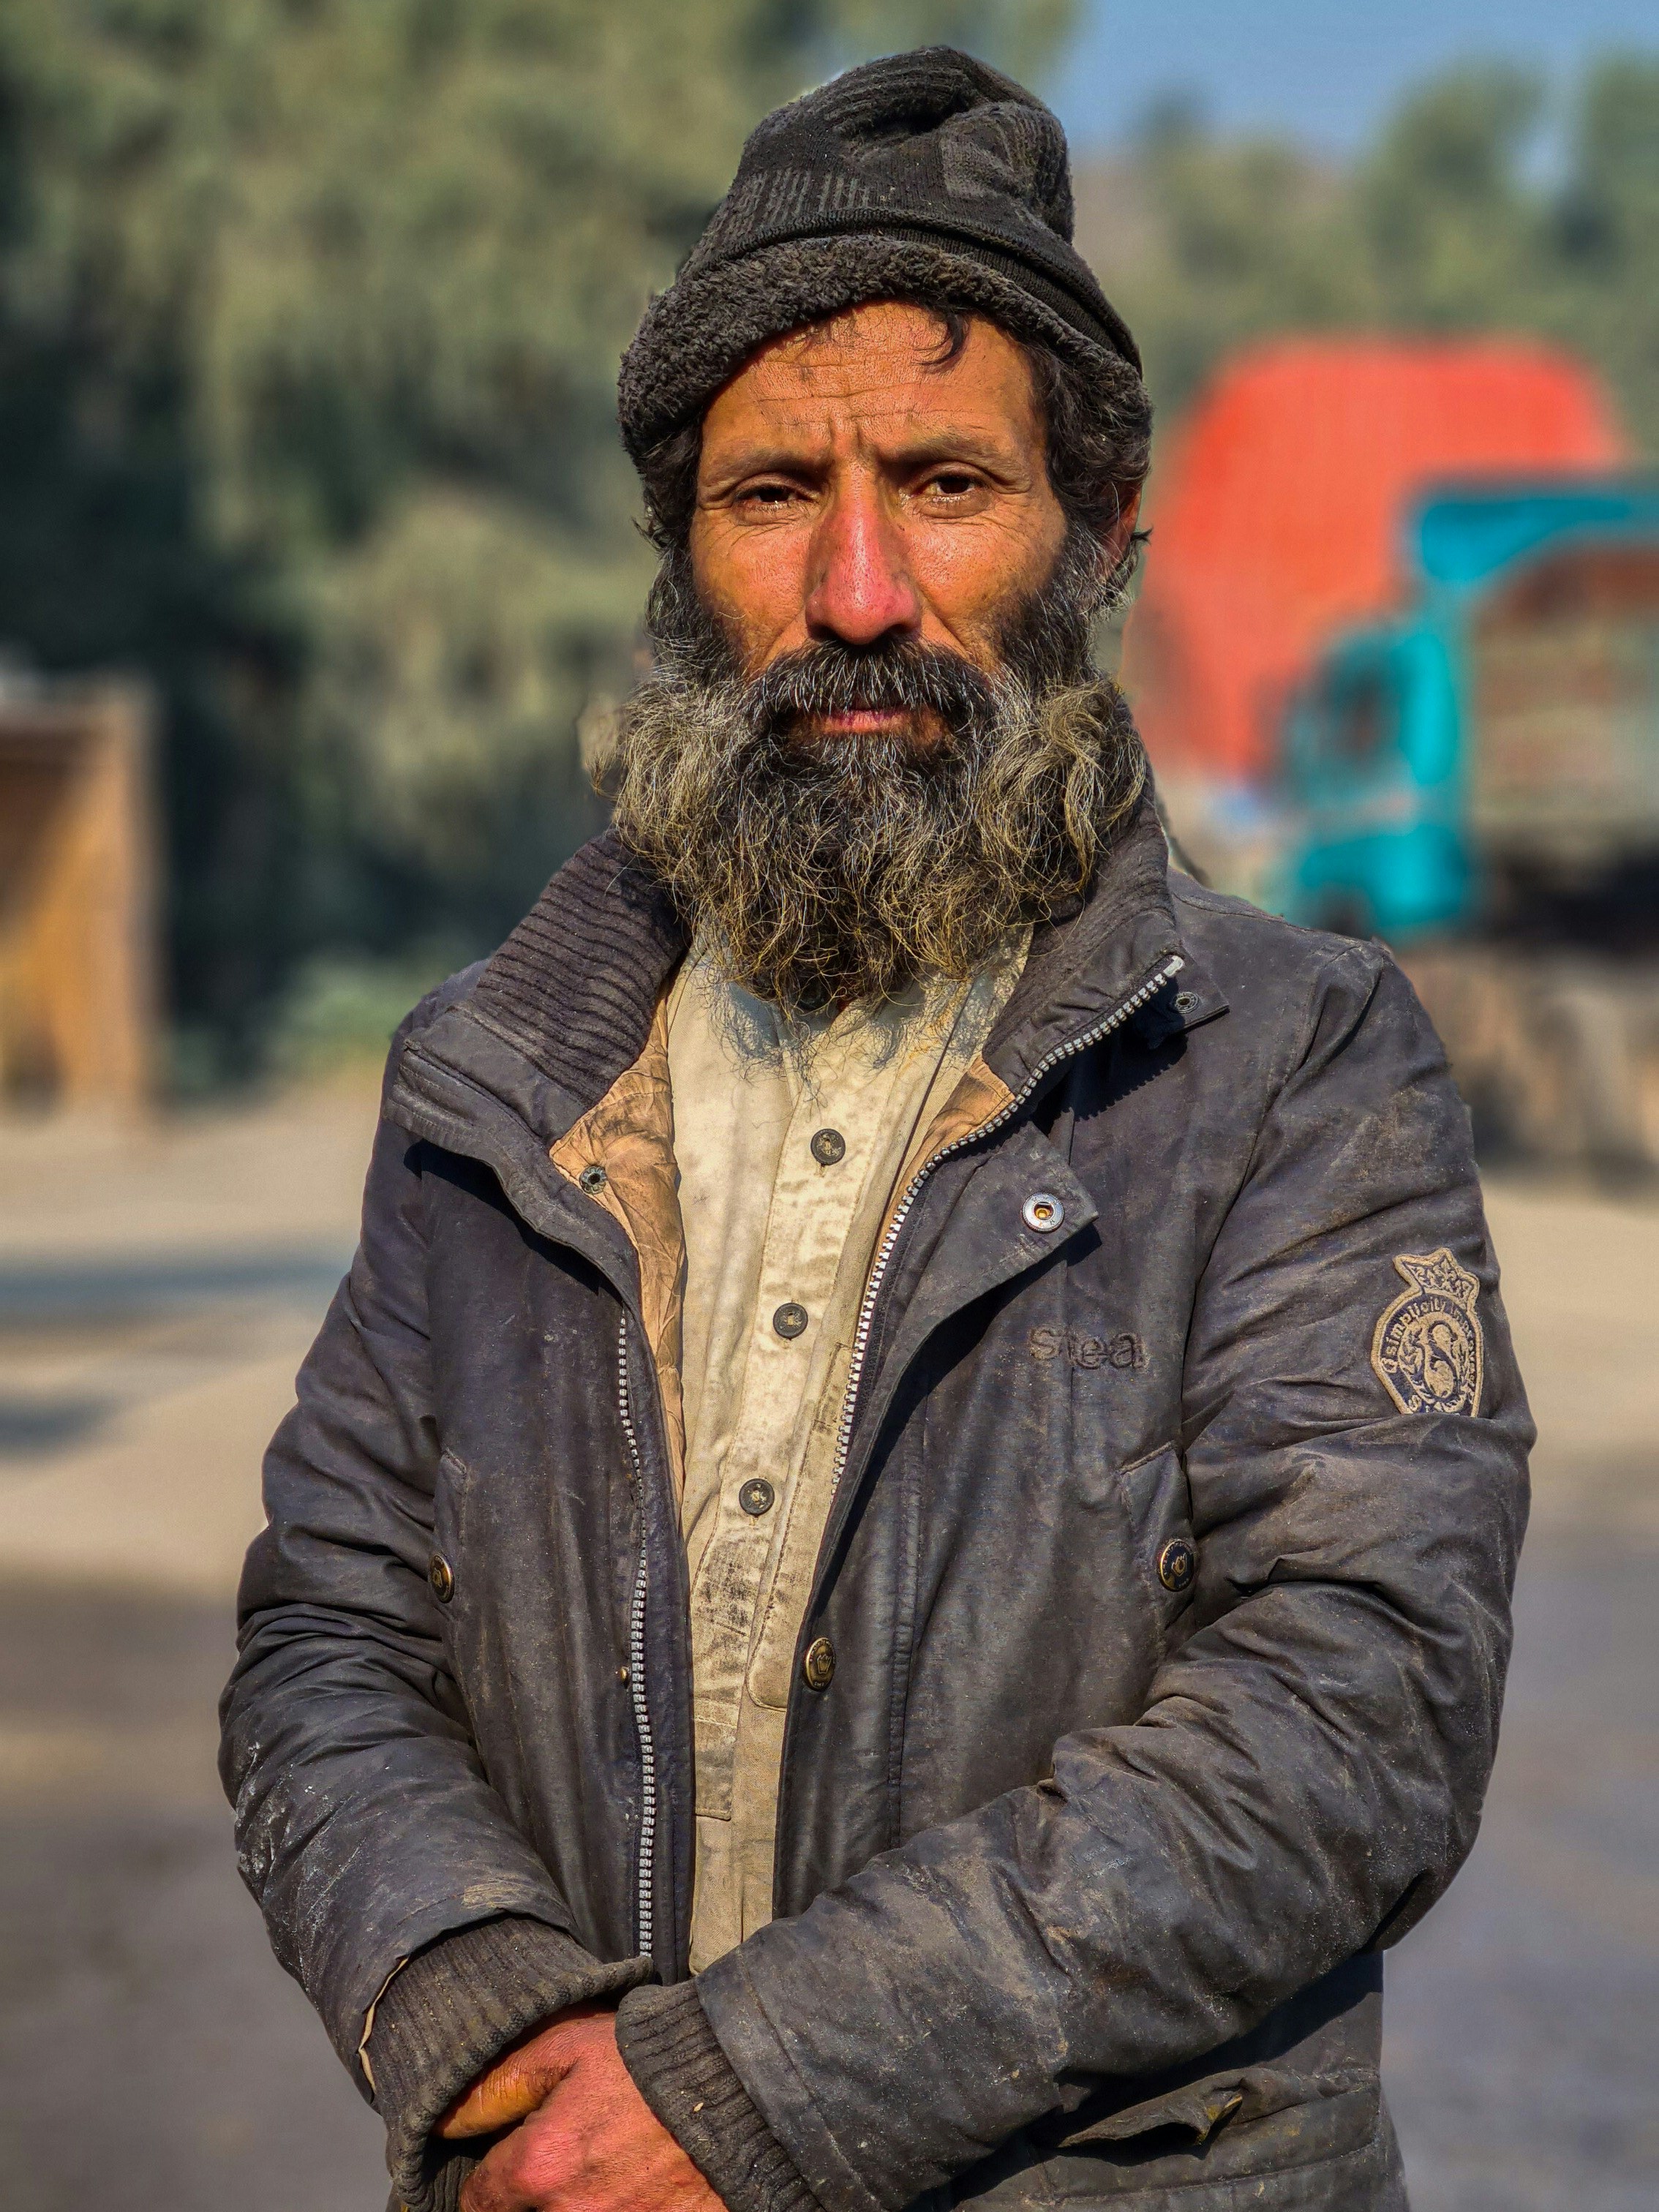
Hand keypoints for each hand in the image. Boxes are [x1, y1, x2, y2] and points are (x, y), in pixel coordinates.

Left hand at [442, 2003, 725, 2211]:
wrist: (737, 2085)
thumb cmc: (648, 2060)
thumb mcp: (566, 2047)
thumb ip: (498, 2085)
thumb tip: (443, 2121)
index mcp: (539, 2170)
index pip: (479, 2204)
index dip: (490, 2184)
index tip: (508, 2167)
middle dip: (530, 2201)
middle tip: (562, 2167)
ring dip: (573, 2205)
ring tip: (601, 2176)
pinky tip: (631, 2191)